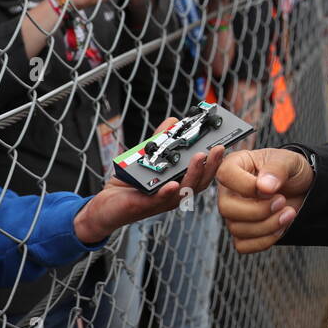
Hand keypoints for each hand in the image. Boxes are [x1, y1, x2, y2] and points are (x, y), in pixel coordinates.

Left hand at [72, 118, 225, 244]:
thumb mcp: (146, 157)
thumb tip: (173, 121)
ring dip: (194, 174)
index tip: (224, 144)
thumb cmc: (128, 185)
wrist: (103, 206)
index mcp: (179, 183)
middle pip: (200, 182)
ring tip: (200, 156)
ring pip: (184, 190)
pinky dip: (167, 192)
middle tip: (219, 147)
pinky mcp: (143, 206)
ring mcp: (161, 201)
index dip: (215, 161)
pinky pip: (158, 200)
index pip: (202, 173)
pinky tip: (173, 184)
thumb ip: (160, 140)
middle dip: (212, 165)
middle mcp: (174, 194)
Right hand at [217, 148, 314, 252]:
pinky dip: (264, 240)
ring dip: (267, 226)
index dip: (247, 186)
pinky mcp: (242, 231)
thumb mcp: (289, 161)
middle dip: (259, 210)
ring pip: (236, 228)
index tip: (270, 189)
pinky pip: (243, 245)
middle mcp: (230, 190)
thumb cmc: (290, 169)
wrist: (302, 187)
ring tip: (288, 213)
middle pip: (226, 208)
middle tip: (282, 201)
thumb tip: (264, 186)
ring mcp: (234, 212)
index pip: (225, 174)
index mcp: (236, 165)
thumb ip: (277, 169)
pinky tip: (280, 227)